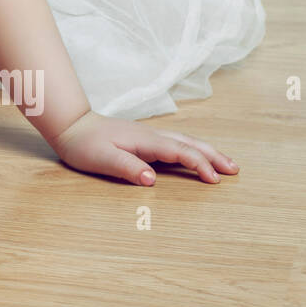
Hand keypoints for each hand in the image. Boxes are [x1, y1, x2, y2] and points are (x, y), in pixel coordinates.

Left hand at [50, 110, 238, 185]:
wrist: (70, 126)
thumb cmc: (84, 144)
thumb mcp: (102, 159)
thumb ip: (127, 168)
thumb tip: (152, 179)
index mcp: (145, 141)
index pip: (180, 151)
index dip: (199, 164)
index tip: (214, 180)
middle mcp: (151, 136)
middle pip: (189, 143)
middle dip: (213, 155)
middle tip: (235, 170)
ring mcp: (148, 136)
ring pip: (184, 142)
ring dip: (206, 151)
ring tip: (225, 163)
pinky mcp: (144, 140)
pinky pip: (175, 144)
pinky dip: (192, 150)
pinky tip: (196, 156)